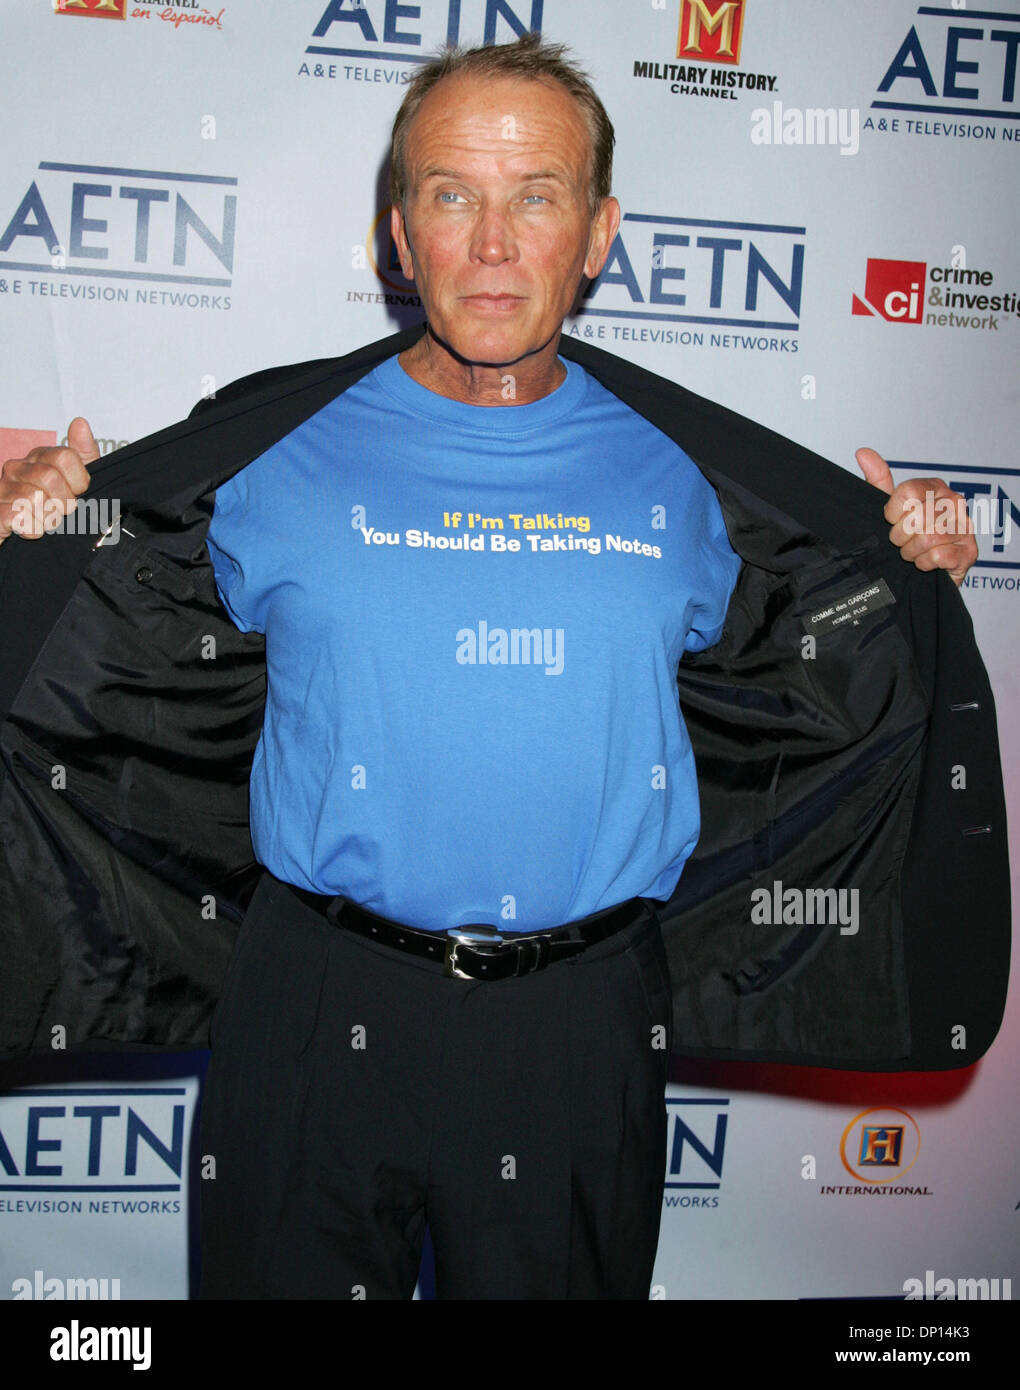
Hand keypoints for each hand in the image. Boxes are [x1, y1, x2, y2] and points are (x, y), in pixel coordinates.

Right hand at [0, 418, 99, 545]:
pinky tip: (32, 529)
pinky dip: (33, 530)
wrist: (25, 533)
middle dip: (64, 502)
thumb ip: (84, 454)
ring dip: (49, 519)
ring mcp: (3, 488)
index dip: (79, 481)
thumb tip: (80, 422)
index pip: (65, 457)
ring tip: (46, 521)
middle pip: (50, 478)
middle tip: (62, 511)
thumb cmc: (55, 507)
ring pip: (35, 499)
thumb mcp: (78, 481)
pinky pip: (19, 517)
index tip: (77, 492)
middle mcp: (17, 468)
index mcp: (39, 458)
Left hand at [856, 447, 976, 586]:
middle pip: (916, 517)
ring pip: (926, 538)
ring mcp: (965, 527)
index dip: (893, 513)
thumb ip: (878, 481)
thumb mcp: (890, 509)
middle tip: (902, 541)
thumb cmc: (909, 537)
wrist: (926, 573)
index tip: (893, 521)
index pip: (908, 492)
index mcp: (936, 487)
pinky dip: (924, 563)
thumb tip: (863, 453)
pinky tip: (926, 561)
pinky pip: (937, 556)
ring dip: (911, 552)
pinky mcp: (969, 552)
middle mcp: (954, 502)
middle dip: (900, 536)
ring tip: (912, 552)